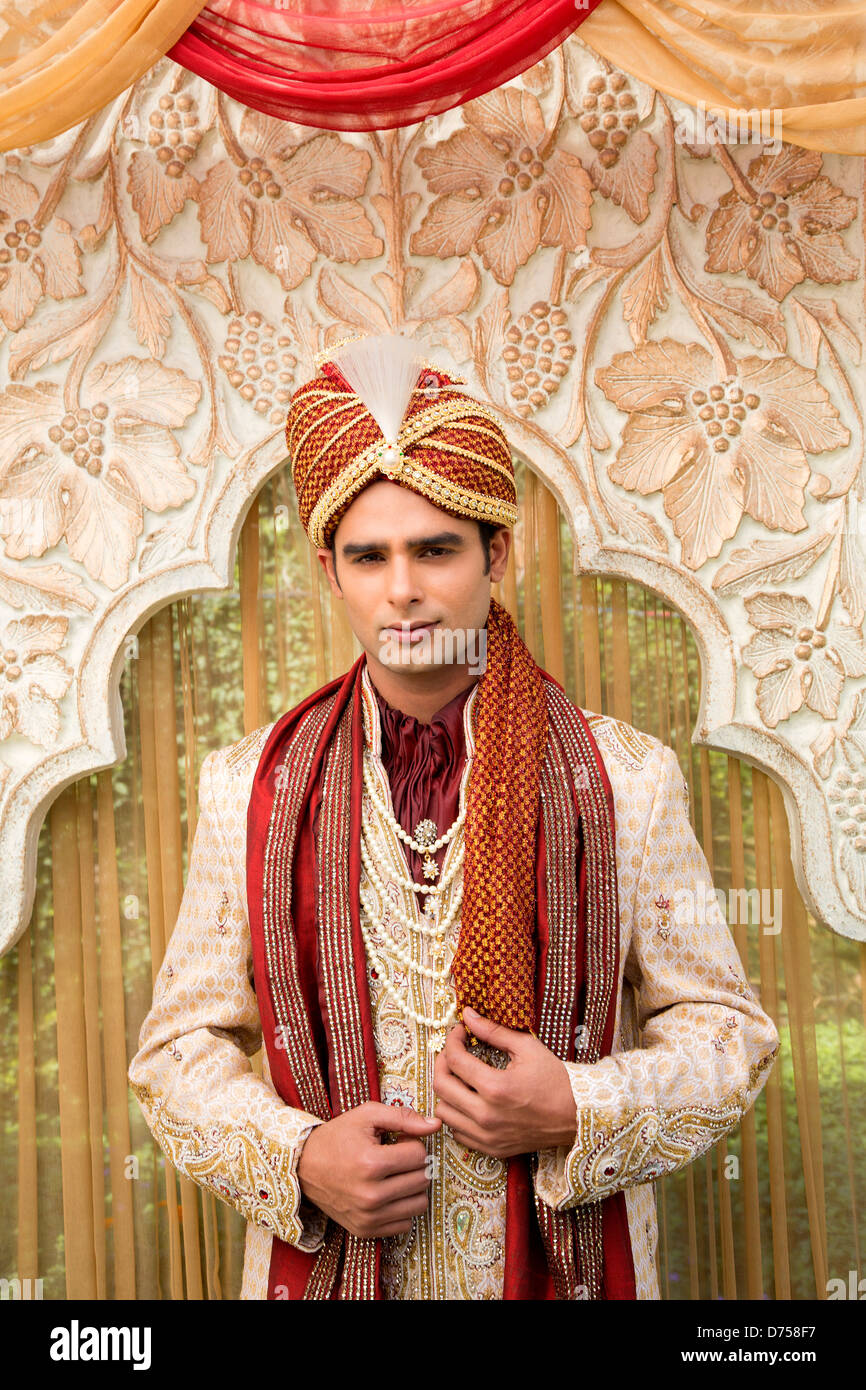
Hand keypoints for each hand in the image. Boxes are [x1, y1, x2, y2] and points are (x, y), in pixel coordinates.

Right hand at [296, 1102, 440, 1238]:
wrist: (304, 1167)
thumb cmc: (338, 1137)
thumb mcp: (367, 1116)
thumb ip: (404, 1117)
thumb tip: (435, 1125)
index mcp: (372, 1163)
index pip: (420, 1155)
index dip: (412, 1143)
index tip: (398, 1141)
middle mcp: (371, 1195)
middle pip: (423, 1179)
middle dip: (415, 1164)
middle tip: (396, 1156)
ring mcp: (368, 1217)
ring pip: (420, 1203)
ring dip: (412, 1187)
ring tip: (394, 1175)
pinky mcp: (365, 1231)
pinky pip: (405, 1224)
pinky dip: (401, 1207)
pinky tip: (387, 1192)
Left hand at [432, 1007, 577, 1158]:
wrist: (576, 1116)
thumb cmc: (555, 1079)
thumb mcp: (527, 1048)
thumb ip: (494, 1031)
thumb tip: (468, 1015)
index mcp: (495, 1087)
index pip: (454, 1060)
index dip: (451, 1040)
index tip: (459, 1033)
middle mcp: (486, 1115)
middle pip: (441, 1086)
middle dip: (442, 1062)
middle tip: (453, 1051)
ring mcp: (487, 1136)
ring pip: (443, 1112)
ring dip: (446, 1090)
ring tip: (460, 1077)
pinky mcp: (491, 1149)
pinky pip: (457, 1132)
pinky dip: (457, 1114)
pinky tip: (469, 1100)